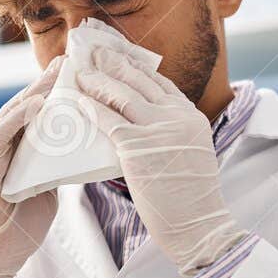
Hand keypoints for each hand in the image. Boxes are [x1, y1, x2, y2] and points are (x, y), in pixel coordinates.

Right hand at [0, 58, 64, 277]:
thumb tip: (82, 153)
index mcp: (18, 152)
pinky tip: (35, 103)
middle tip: (69, 61)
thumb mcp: (49, 192)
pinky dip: (18, 117)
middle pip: (27, 107)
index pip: (38, 116)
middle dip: (47, 83)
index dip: (56, 93)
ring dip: (34, 91)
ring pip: (13, 114)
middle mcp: (4, 147)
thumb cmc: (19, 229)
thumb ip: (58, 169)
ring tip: (55, 72)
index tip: (79, 74)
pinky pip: (2, 135)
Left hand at [77, 48, 247, 273]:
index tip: (120, 55)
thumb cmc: (191, 199)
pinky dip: (91, 107)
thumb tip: (147, 125)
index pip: (160, 82)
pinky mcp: (138, 146)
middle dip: (114, 63)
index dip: (137, 67)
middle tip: (95, 52)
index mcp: (191, 116)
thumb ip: (171, 134)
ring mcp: (158, 129)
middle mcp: (177, 116)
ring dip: (98, 80)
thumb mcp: (190, 154)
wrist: (198, 225)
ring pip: (122, 94)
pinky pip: (108, 119)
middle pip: (139, 80)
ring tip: (80, 71)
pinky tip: (78, 101)